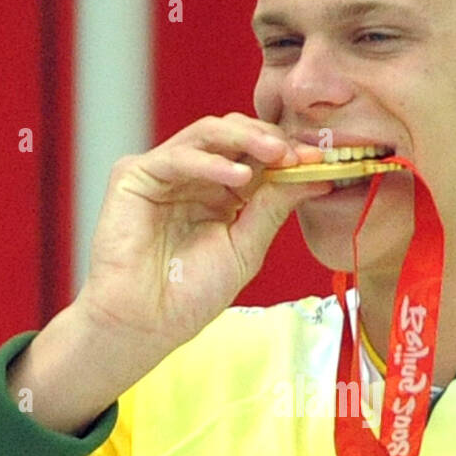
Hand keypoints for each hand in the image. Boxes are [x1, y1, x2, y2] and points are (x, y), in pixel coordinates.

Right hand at [76, 113, 329, 367]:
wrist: (145, 322)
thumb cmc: (191, 295)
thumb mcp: (246, 247)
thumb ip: (274, 207)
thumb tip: (319, 176)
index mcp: (221, 193)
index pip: (257, 156)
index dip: (288, 154)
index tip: (322, 160)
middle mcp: (193, 177)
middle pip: (234, 135)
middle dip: (271, 139)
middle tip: (300, 153)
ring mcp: (163, 173)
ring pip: (207, 133)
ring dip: (246, 140)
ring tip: (277, 156)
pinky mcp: (134, 175)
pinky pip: (177, 156)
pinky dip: (211, 162)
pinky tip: (239, 177)